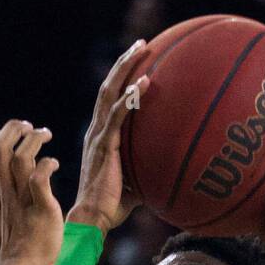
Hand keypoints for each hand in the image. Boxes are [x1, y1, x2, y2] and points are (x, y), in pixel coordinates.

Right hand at [0, 120, 63, 264]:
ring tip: (46, 136)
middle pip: (0, 148)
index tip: (17, 135)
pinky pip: (40, 178)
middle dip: (15, 130)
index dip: (1, 136)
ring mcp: (20, 201)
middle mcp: (4, 193)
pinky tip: (54, 164)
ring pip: (20, 157)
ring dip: (34, 140)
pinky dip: (48, 164)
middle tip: (32, 128)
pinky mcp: (41, 209)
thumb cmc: (6, 250)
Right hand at [68, 40, 150, 235]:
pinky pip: (118, 115)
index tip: (137, 63)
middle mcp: (97, 131)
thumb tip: (171, 173)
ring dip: (125, 68)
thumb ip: (148, 172)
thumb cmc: (113, 207)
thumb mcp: (136, 184)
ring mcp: (99, 136)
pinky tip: (145, 82)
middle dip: (124, 63)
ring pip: (109, 92)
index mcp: (101, 137)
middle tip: (141, 44)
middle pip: (108, 87)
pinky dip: (130, 97)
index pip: (110, 100)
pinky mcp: (105, 146)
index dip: (121, 79)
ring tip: (141, 49)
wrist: (93, 219)